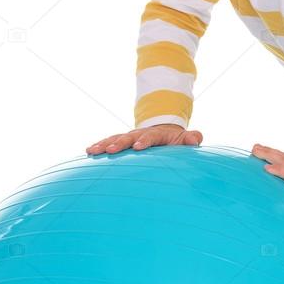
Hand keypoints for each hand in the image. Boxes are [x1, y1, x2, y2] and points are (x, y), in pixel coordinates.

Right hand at [86, 123, 202, 154]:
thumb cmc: (176, 141)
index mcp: (156, 134)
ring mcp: (129, 137)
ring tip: (93, 151)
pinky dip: (99, 145)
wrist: (164, 132)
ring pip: (114, 138)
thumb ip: (192, 138)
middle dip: (119, 143)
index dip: (144, 141)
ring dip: (104, 144)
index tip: (138, 147)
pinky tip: (88, 151)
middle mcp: (140, 134)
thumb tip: (195, 139)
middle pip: (128, 137)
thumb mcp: (186, 139)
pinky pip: (109, 142)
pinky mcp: (121, 142)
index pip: (150, 136)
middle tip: (110, 150)